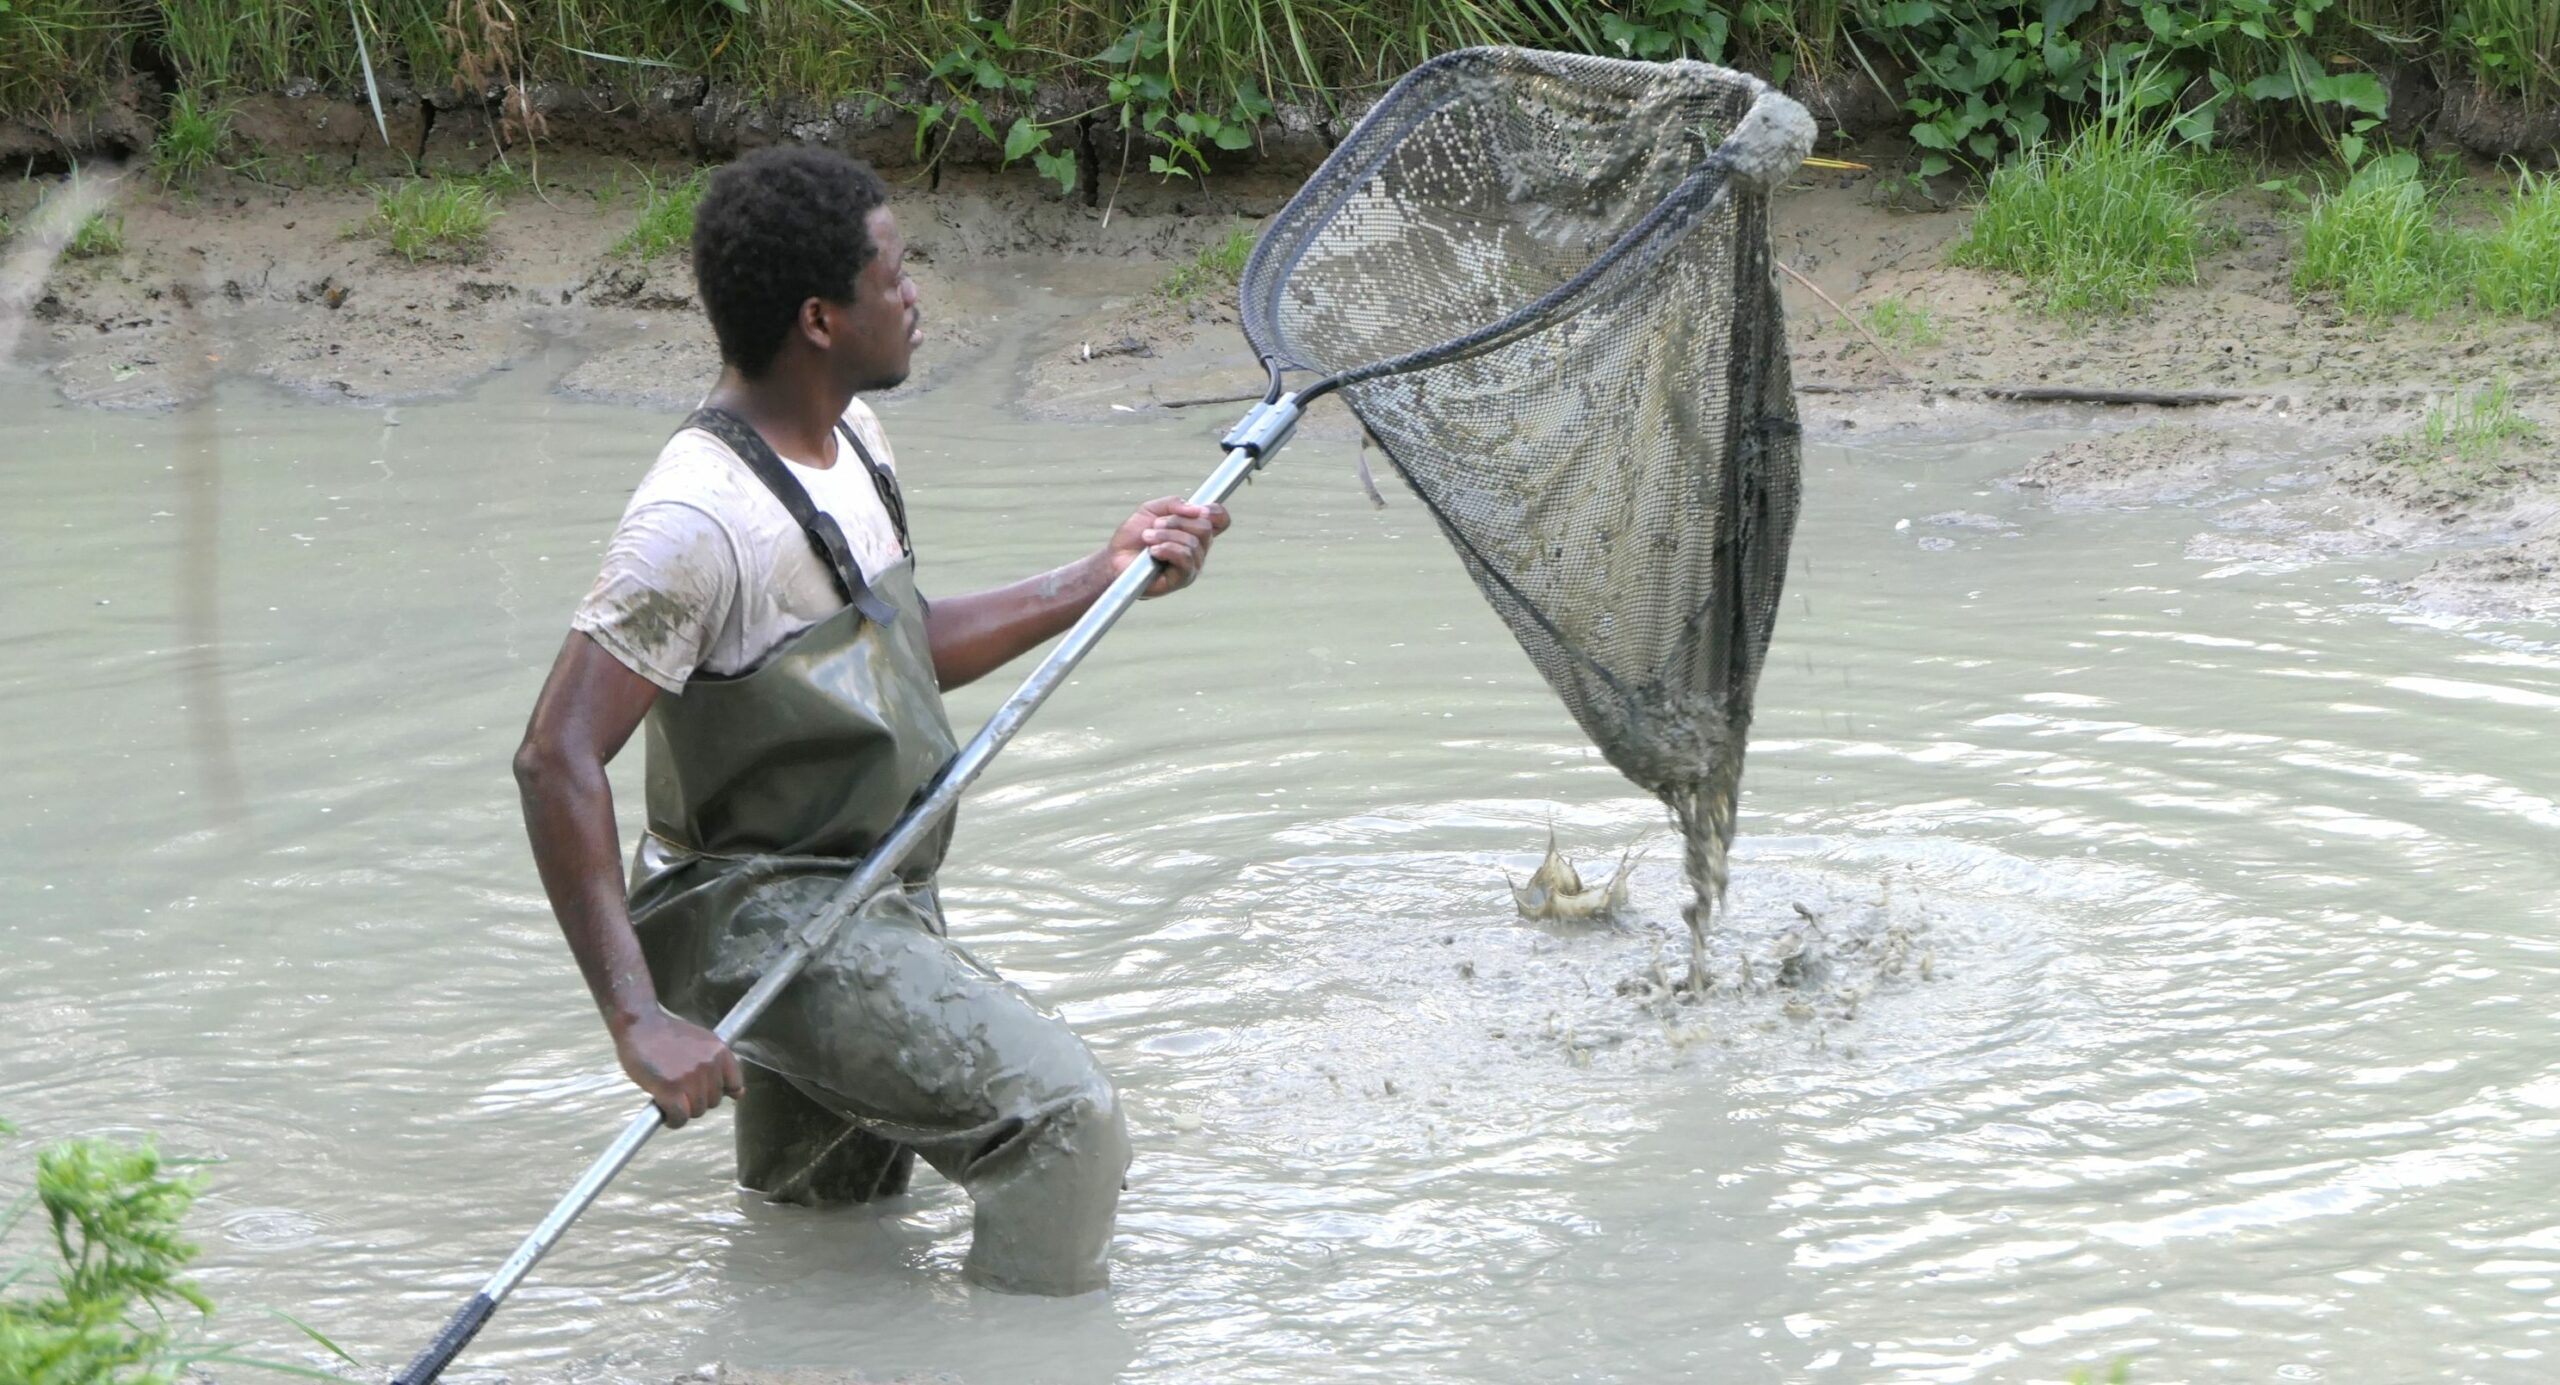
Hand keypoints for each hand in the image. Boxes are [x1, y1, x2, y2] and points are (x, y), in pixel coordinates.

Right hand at [613, 1011, 744, 1127]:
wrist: (639, 1024)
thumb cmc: (667, 1034)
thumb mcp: (703, 1042)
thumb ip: (720, 1066)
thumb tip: (739, 1094)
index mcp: (720, 1051)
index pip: (735, 1085)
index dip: (719, 1092)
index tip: (705, 1091)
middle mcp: (709, 1064)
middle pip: (713, 1101)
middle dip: (697, 1101)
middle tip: (680, 1093)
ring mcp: (690, 1077)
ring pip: (696, 1111)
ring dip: (683, 1111)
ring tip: (671, 1100)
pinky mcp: (670, 1088)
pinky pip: (680, 1117)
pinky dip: (673, 1120)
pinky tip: (665, 1113)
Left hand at [1107, 498, 1231, 598]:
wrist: (1115, 559)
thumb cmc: (1133, 537)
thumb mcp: (1151, 510)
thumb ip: (1173, 504)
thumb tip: (1196, 508)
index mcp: (1194, 531)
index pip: (1220, 521)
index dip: (1216, 512)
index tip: (1201, 509)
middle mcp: (1198, 549)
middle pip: (1205, 528)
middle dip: (1177, 522)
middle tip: (1155, 525)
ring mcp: (1192, 566)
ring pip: (1192, 543)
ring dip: (1166, 536)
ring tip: (1147, 538)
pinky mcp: (1182, 579)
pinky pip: (1185, 559)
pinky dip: (1168, 549)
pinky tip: (1153, 551)